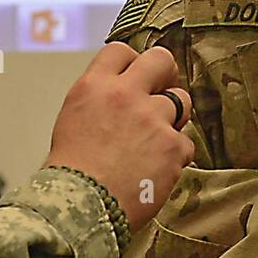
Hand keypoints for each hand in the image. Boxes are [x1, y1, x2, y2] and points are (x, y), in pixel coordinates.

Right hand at [45, 43, 194, 231]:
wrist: (81, 208)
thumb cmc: (72, 172)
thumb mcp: (73, 119)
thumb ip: (100, 98)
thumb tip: (123, 92)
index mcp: (94, 86)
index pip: (120, 50)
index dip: (132, 62)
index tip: (136, 75)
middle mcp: (125, 95)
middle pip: (160, 59)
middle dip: (165, 73)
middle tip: (163, 89)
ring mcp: (153, 118)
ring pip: (182, 100)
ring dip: (173, 117)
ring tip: (156, 139)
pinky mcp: (172, 146)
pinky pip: (185, 142)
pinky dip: (175, 155)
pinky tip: (156, 168)